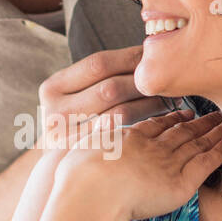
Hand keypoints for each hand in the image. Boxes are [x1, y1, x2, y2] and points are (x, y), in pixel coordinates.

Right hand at [38, 46, 170, 151]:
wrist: (59, 169)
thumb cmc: (76, 124)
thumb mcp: (74, 97)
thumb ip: (99, 78)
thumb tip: (147, 51)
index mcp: (52, 88)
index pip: (98, 64)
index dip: (130, 57)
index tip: (153, 56)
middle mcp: (55, 113)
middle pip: (111, 88)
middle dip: (144, 82)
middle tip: (169, 78)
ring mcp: (69, 139)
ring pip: (121, 113)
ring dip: (150, 103)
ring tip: (169, 98)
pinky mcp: (87, 158)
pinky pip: (125, 137)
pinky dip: (147, 124)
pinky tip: (162, 119)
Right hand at [56, 108, 221, 220]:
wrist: (91, 191)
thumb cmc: (77, 178)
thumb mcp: (76, 154)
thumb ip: (86, 148)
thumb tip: (76, 148)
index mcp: (128, 139)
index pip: (154, 126)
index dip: (169, 118)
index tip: (181, 113)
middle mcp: (151, 147)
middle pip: (180, 131)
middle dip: (197, 122)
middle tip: (212, 114)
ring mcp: (168, 163)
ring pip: (196, 144)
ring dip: (212, 134)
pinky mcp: (181, 183)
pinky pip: (205, 164)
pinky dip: (218, 154)